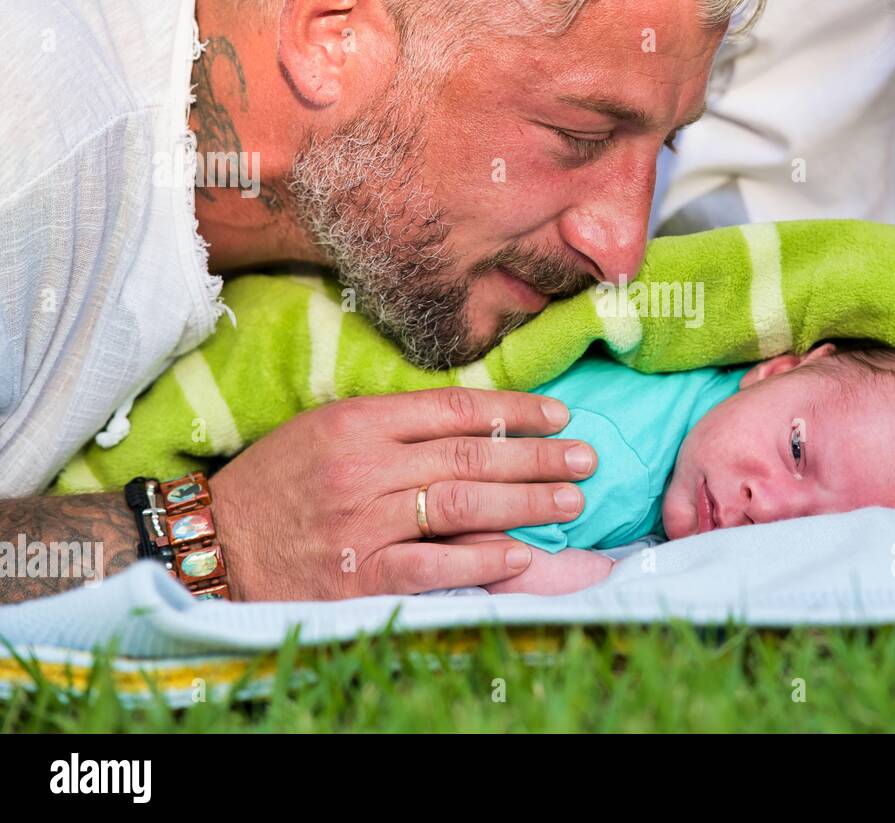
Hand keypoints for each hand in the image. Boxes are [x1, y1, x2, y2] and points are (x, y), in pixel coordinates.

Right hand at [205, 388, 596, 599]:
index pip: (455, 408)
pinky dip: (482, 561)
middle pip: (470, 456)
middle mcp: (363, 468)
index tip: (558, 414)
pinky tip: (522, 553)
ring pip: (462, 505)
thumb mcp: (326, 429)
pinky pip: (434, 566)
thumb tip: (476, 422)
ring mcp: (363, 523)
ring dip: (525, 503)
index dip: (514, 411)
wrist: (215, 548)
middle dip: (538, 456)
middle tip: (587, 457)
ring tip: (571, 499)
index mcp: (357, 423)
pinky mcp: (360, 577)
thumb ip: (394, 424)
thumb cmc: (276, 484)